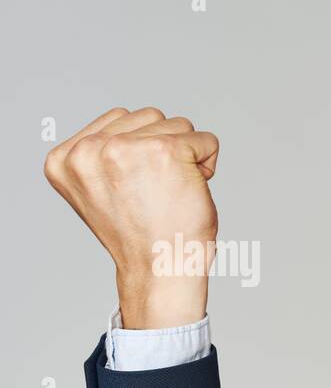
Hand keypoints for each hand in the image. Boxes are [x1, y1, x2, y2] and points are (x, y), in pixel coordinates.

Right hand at [44, 107, 219, 328]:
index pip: (118, 121)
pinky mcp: (164, 150)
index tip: (136, 191)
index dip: (140, 153)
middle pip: (148, 117)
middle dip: (164, 149)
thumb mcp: (99, 189)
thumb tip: (123, 124)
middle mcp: (88, 150)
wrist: (160, 270)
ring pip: (176, 124)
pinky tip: (191, 192)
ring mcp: (124, 148)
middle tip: (159, 193)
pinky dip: (208, 164)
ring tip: (173, 192)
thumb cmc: (139, 235)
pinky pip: (205, 140)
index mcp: (63, 159)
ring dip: (186, 156)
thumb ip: (101, 155)